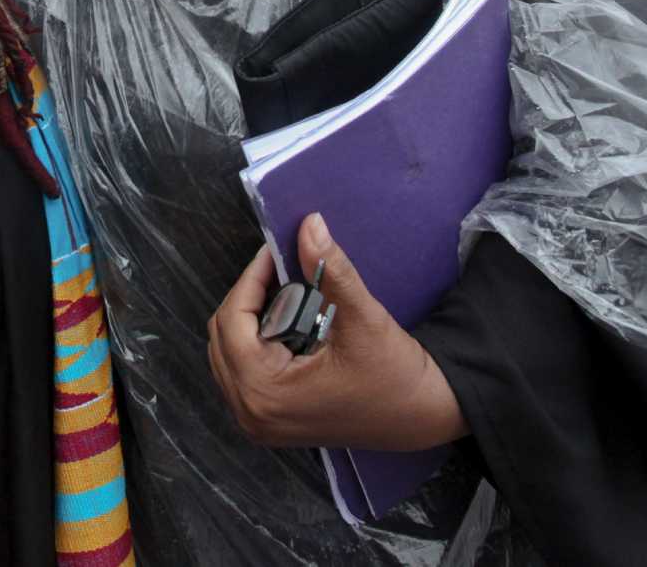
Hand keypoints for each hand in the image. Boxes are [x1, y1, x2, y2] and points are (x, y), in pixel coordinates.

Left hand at [207, 212, 467, 451]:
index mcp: (266, 392)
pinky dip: (254, 343)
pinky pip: (240, 373)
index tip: (271, 251)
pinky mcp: (268, 422)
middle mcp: (251, 413)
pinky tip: (283, 323)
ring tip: (282, 292)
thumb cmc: (396, 375)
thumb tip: (309, 224)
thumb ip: (330, 270)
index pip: (232, 322)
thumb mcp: (362, 319)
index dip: (250, 279)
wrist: (424, 417)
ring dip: (249, 319)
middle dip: (249, 297)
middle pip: (223, 336)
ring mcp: (257, 422)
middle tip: (279, 268)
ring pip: (227, 354)